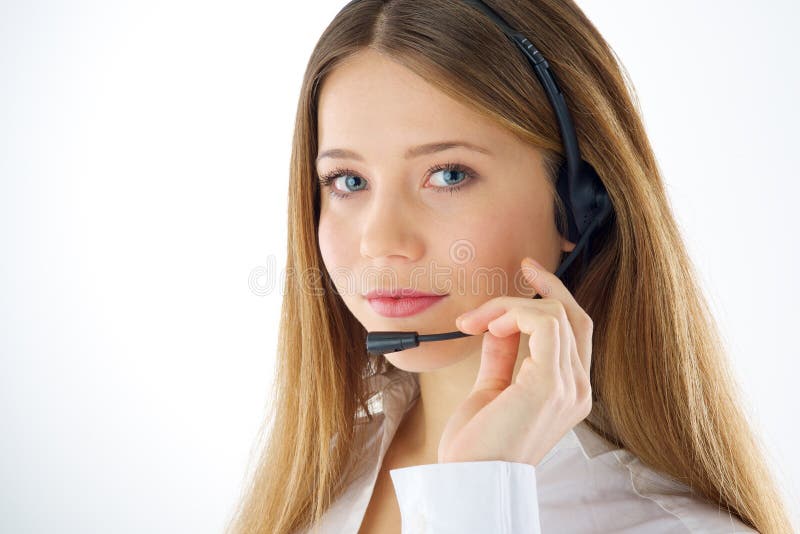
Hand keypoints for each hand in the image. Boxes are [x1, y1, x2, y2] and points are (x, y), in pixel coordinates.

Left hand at [437, 257, 593, 465]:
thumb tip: (500, 326)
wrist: (470, 479)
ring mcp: (569, 387)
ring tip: (477, 321)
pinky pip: (542, 322)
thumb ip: (502, 357)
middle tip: (522, 268)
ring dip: (509, 306)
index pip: (574, 332)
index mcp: (567, 392)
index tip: (528, 276)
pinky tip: (488, 326)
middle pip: (575, 317)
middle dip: (548, 286)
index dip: (555, 297)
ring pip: (553, 314)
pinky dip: (512, 313)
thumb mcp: (491, 389)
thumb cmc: (477, 444)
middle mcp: (577, 389)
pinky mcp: (551, 384)